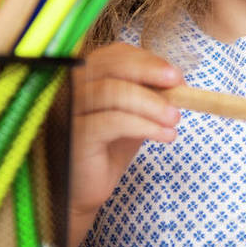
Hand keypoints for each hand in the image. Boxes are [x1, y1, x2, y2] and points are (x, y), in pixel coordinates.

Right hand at [69, 42, 183, 218]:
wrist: (83, 192)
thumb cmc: (106, 150)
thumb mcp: (133, 115)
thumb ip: (147, 95)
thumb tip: (177, 81)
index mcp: (82, 77)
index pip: (114, 54)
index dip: (147, 61)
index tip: (176, 76)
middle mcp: (68, 88)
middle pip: (110, 66)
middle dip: (150, 72)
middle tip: (179, 86)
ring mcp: (66, 110)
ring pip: (113, 92)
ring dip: (153, 104)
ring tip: (175, 120)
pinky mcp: (72, 135)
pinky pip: (112, 121)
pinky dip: (145, 125)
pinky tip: (165, 136)